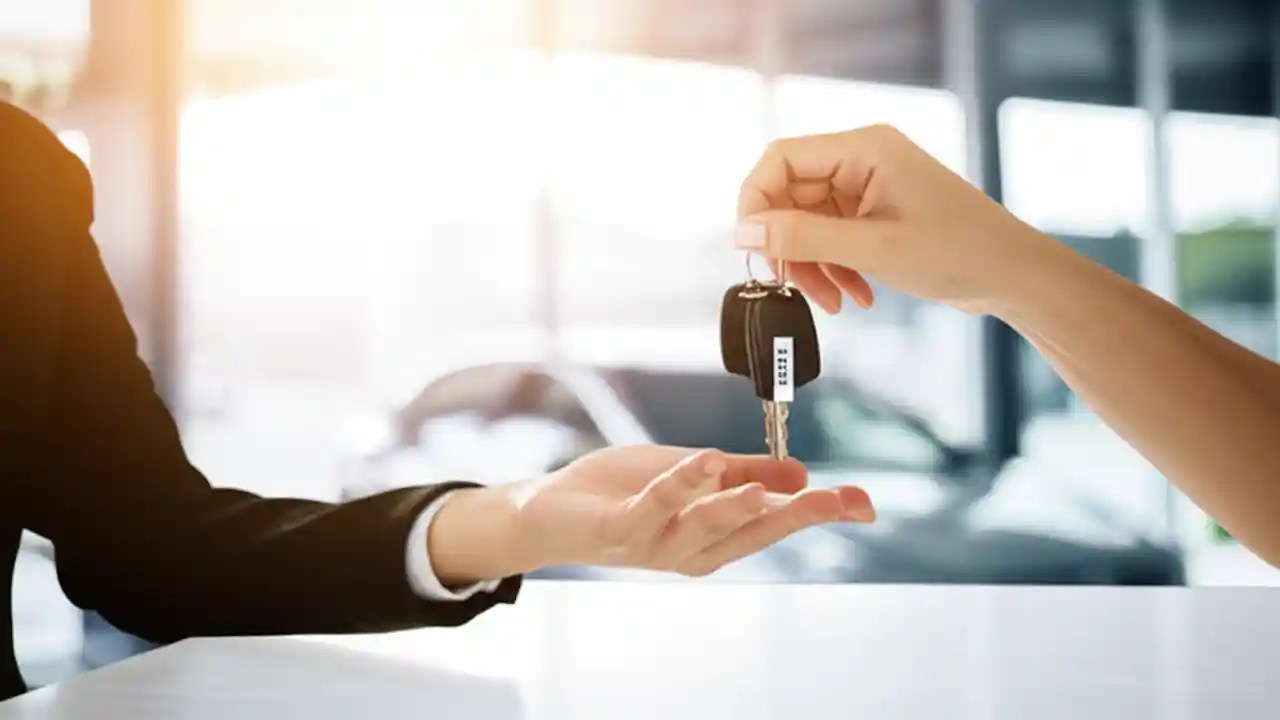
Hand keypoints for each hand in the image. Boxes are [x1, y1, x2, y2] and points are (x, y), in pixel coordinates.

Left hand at [428, 446, 873, 583]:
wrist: (552, 508)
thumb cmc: (625, 491)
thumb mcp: (695, 473)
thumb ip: (745, 473)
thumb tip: (800, 472)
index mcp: (717, 534)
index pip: (778, 521)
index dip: (820, 511)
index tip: (865, 503)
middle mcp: (694, 548)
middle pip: (754, 530)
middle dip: (798, 514)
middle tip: (840, 499)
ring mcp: (657, 543)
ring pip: (706, 527)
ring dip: (737, 506)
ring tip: (767, 489)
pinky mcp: (621, 530)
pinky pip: (654, 509)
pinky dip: (679, 487)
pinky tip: (703, 464)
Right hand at [734, 124, 1060, 316]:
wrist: (1012, 275)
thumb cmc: (958, 252)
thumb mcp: (872, 249)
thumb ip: (802, 237)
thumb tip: (743, 231)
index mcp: (864, 148)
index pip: (781, 158)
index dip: (756, 201)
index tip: (751, 246)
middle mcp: (862, 159)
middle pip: (790, 195)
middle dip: (789, 245)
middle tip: (791, 283)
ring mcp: (868, 187)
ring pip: (808, 222)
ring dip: (811, 265)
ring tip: (832, 301)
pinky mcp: (875, 213)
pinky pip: (832, 237)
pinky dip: (834, 268)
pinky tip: (854, 296)